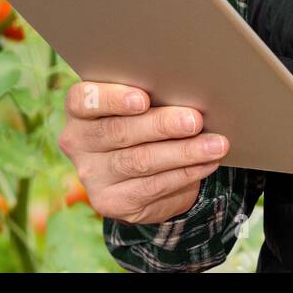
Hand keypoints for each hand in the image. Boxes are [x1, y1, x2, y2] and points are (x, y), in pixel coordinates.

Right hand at [57, 81, 229, 223]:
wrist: (134, 175)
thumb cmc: (141, 122)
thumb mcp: (135, 105)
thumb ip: (147, 96)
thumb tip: (187, 89)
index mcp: (78, 110)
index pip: (84, 100)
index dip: (113, 99)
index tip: (143, 99)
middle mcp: (77, 143)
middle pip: (119, 131)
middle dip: (161, 125)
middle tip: (195, 120)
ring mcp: (92, 175)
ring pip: (140, 161)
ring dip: (183, 152)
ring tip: (215, 144)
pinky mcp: (111, 202)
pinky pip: (153, 186)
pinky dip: (185, 173)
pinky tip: (207, 163)